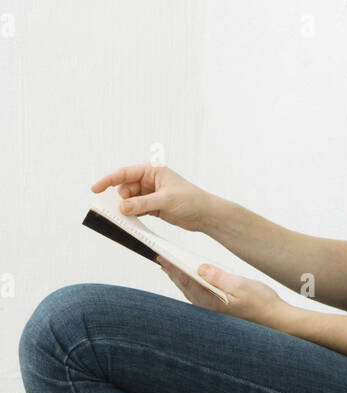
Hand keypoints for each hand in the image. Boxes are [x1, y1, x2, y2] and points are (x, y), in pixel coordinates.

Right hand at [91, 163, 211, 232]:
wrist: (205, 214)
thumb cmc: (191, 200)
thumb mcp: (165, 200)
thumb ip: (142, 203)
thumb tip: (123, 206)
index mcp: (153, 171)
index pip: (125, 173)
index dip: (108, 180)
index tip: (95, 189)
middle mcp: (150, 181)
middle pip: (124, 188)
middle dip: (119, 199)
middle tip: (114, 211)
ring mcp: (150, 194)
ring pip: (128, 200)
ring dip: (125, 208)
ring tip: (124, 217)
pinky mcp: (152, 206)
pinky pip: (135, 209)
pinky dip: (131, 215)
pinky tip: (130, 221)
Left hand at [156, 257, 287, 330]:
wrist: (275, 320)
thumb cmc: (261, 303)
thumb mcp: (241, 285)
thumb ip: (219, 276)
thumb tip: (200, 267)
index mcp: (210, 302)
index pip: (186, 281)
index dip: (174, 268)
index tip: (163, 257)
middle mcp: (208, 309)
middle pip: (185, 287)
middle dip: (173, 272)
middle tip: (161, 259)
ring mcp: (212, 312)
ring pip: (190, 292)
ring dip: (181, 279)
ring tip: (172, 267)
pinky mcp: (218, 311)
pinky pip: (198, 296)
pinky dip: (191, 286)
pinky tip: (192, 280)